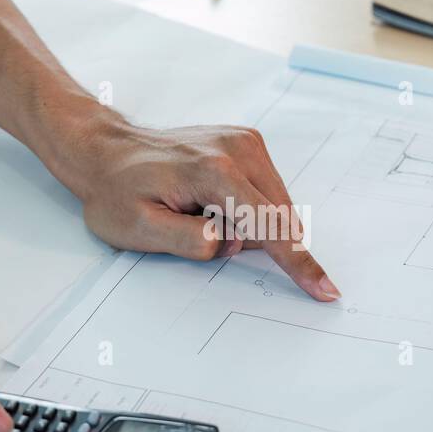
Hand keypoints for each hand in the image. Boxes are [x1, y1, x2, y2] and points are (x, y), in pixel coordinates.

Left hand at [69, 119, 340, 301]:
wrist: (107, 152)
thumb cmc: (117, 193)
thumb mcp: (138, 230)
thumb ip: (187, 241)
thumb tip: (227, 243)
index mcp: (214, 172)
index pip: (270, 227)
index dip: (298, 263)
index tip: (325, 289)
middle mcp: (238, 150)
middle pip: (279, 218)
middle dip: (251, 240)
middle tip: (195, 227)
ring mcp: (245, 142)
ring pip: (275, 207)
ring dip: (248, 224)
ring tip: (197, 211)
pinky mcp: (247, 143)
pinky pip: (266, 193)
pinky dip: (247, 208)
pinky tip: (210, 202)